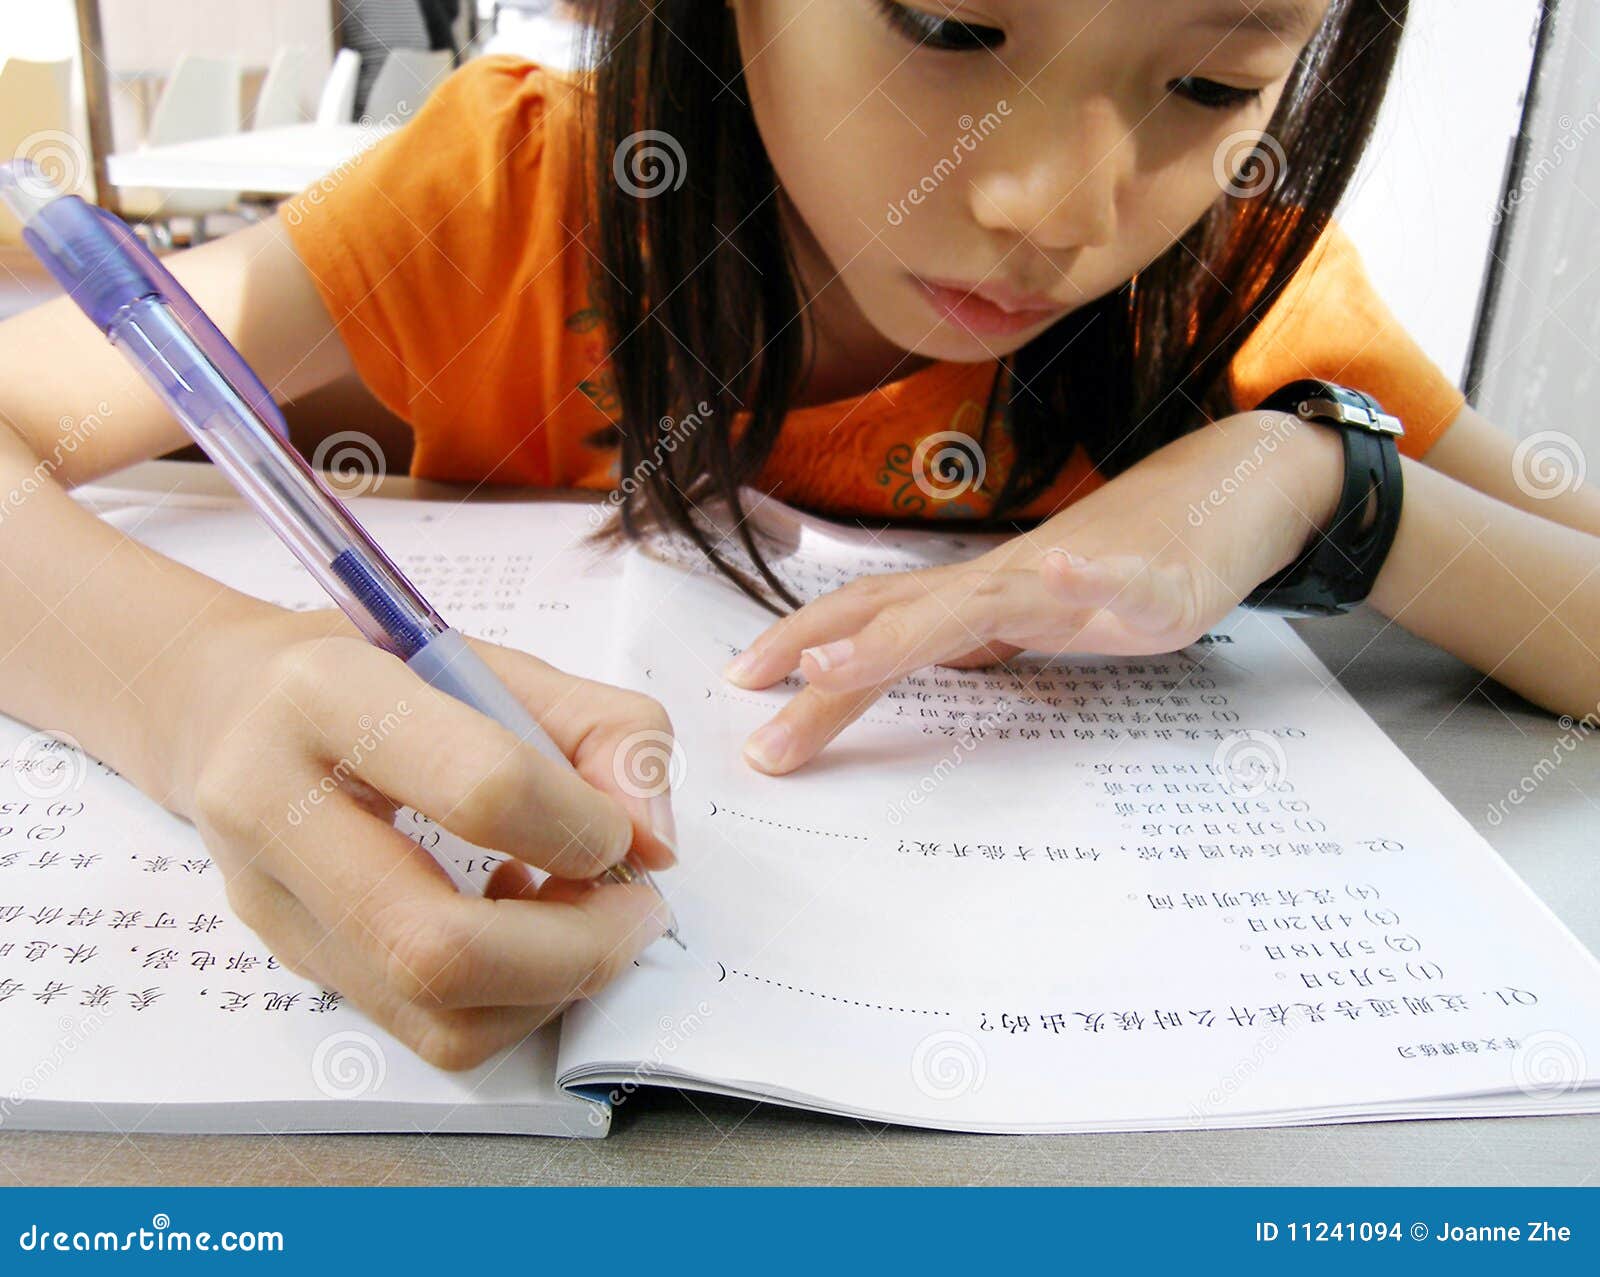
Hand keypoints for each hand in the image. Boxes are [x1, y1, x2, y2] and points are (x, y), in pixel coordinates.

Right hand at [169, 605, 678, 1069]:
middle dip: (575, 950)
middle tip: (634, 912)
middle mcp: (271, 806)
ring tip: (579, 919)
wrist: (237, 706)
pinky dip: (508, 1002)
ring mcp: (271, 903)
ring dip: (550, 989)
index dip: (581, 825)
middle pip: (438, 947)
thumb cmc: (388, 677)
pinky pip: (426, 1032)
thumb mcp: (502, 664)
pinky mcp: (293, 964)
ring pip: (434, 1016)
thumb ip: (608, 732)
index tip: (618, 831)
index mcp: (327, 695)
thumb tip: (653, 843)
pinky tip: (516, 927)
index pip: (481, 789)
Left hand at [725, 410, 1343, 773]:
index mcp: (973, 596)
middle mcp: (1002, 581)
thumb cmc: (1115, 565)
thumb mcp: (1029, 616)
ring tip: (835, 667)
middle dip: (820, 666)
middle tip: (760, 722)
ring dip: (900, 636)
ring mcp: (1069, 578)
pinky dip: (1086, 584)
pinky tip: (1063, 581)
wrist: (1214, 500)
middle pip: (896, 619)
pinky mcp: (1146, 585)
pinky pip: (1114, 585)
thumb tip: (902, 664)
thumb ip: (966, 638)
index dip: (804, 644)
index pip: (872, 617)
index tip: (744, 682)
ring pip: (975, 605)